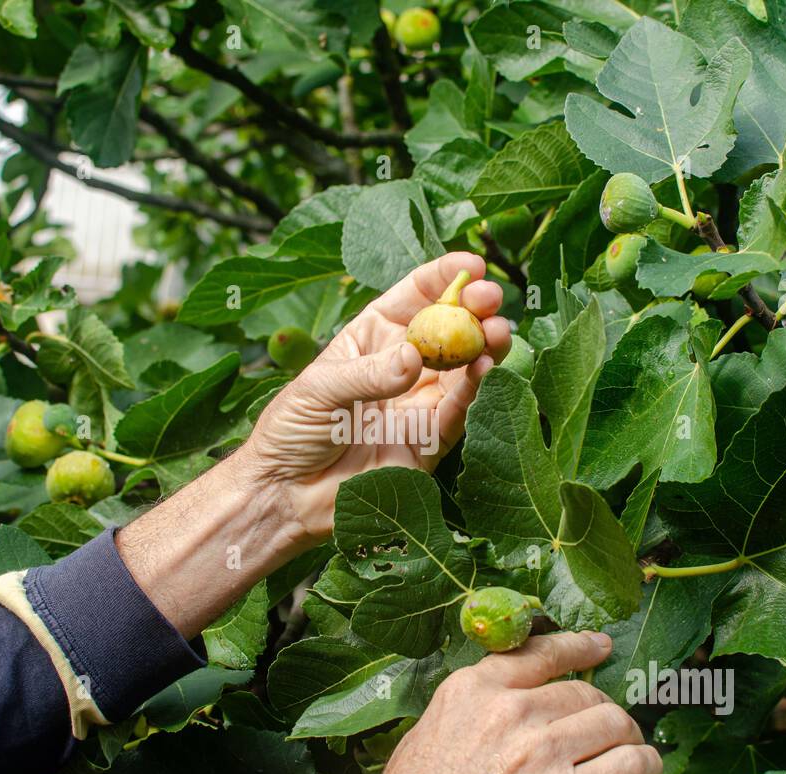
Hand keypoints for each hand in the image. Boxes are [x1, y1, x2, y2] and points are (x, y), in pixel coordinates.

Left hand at [236, 251, 510, 538]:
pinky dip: (474, 390)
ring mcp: (418, 402)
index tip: (473, 266)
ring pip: (464, 368)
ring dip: (486, 347)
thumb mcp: (318, 389)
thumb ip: (368, 373)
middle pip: (449, 328)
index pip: (415, 296)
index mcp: (372, 337)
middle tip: (491, 300)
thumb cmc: (290, 431)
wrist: (286, 494)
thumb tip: (414, 358)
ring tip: (498, 332)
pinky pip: (458, 411)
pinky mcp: (428, 441)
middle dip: (474, 309)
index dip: (445, 277)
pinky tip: (485, 369)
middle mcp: (401, 365)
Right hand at [341, 633, 662, 773]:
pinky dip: (644, 765)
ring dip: (628, 735)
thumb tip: (512, 699)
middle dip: (602, 709)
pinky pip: (629, 766)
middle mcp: (508, 712)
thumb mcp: (430, 733)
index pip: (540, 654)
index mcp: (471, 691)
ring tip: (630, 748)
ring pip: (613, 723)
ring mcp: (540, 752)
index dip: (578, 647)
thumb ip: (473, 708)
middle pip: (583, 693)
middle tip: (609, 727)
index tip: (599, 647)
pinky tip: (643, 770)